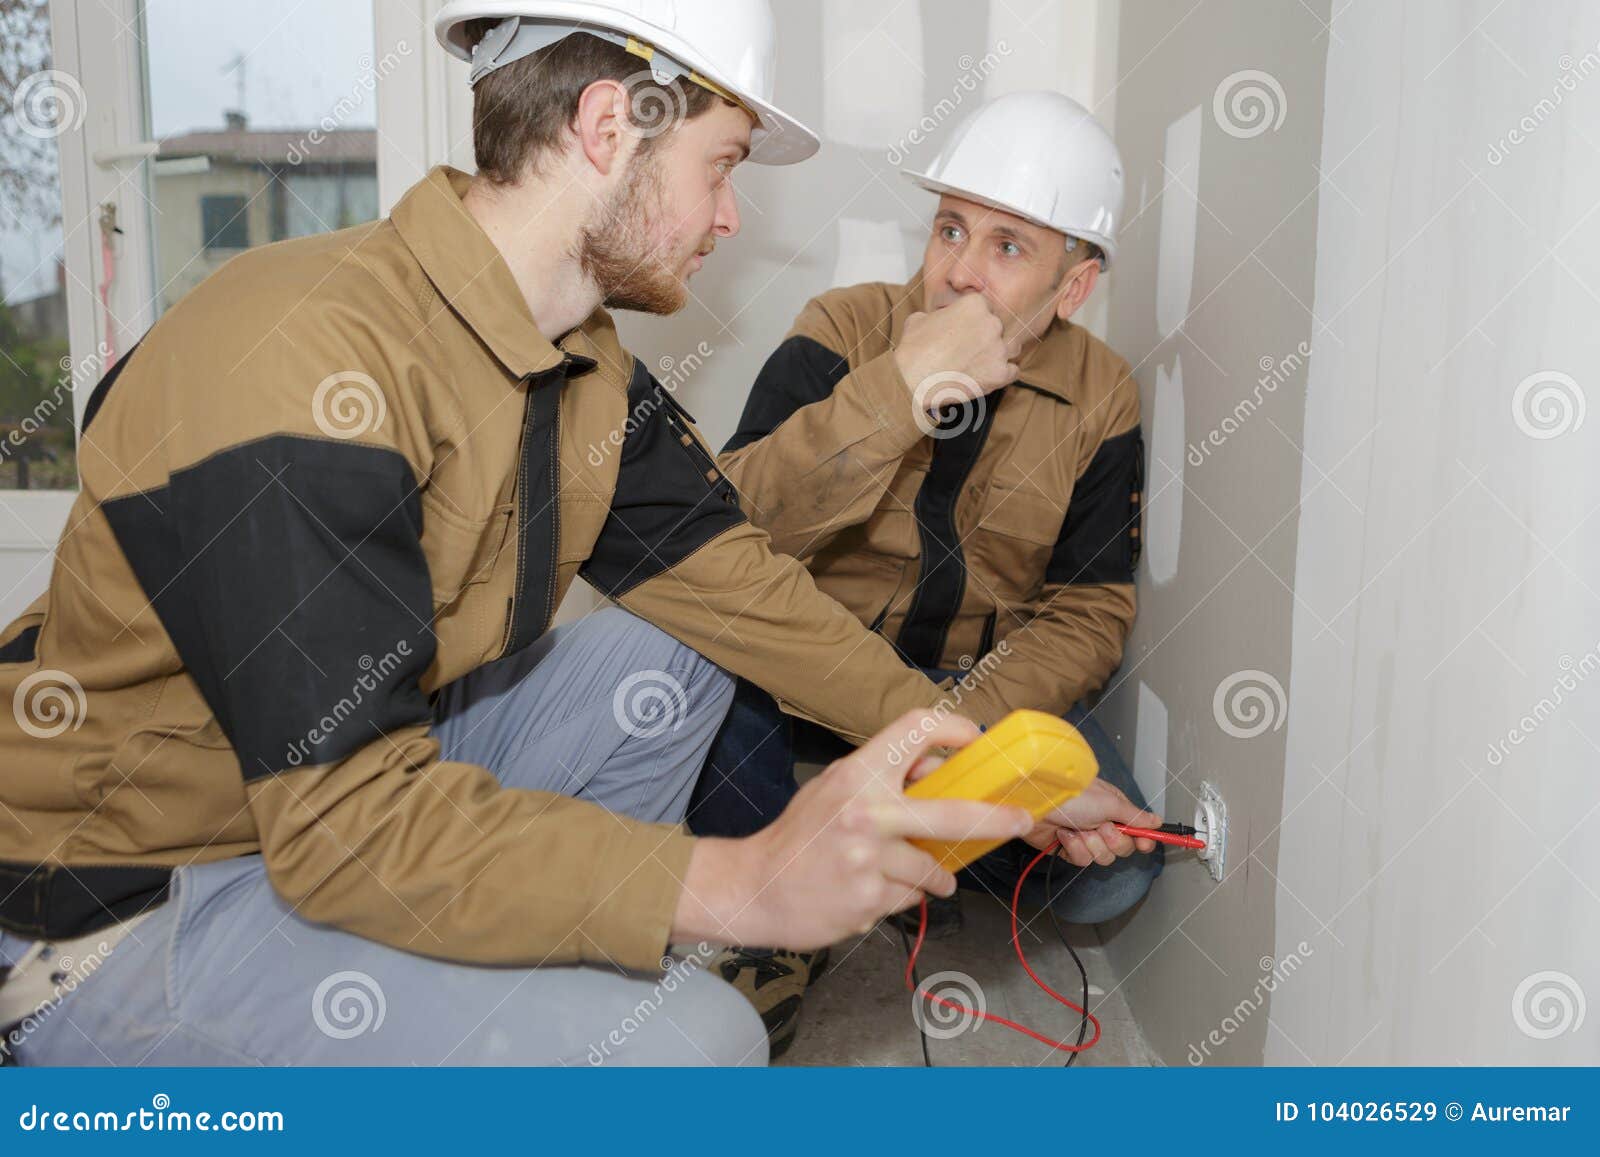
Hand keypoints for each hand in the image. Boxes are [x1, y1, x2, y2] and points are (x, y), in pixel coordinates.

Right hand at [675, 710, 1032, 950]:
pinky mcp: (869, 900)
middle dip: (995, 817)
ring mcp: (869, 860)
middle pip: (952, 812)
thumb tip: (935, 773)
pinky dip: (903, 897)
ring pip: (932, 870)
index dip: (952, 729)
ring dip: (934, 876)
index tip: (975, 739)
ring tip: (912, 874)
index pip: (913, 730)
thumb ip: (879, 779)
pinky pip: (910, 898)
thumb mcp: (832, 789)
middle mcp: (866, 813)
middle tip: (1020, 819)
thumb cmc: (798, 837)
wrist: (754, 887)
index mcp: (857, 775)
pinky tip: (874, 891)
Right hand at [893, 294, 1019, 411]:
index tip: (967, 332)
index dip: (976, 321)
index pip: (986, 308)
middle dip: (987, 338)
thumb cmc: (913, 349)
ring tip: (981, 364)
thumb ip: (939, 314)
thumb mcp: (920, 318)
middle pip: (999, 328)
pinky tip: (987, 377)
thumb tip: (940, 318)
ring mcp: (998, 349)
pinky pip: (1013, 371)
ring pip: (1012, 348)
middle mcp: (992, 323)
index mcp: (975, 304)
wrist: (911, 379)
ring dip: (999, 354)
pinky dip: (1003, 375)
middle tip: (970, 351)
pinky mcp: (1000, 373)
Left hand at [1024, 779, 1163, 867]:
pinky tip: (1064, 834)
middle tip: (1101, 826)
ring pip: (1103, 857)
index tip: (1144, 844)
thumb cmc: (1073, 795)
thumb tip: (1157, 820)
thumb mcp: (1110, 802)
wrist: (1037, 801)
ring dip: (1091, 843)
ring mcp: (1085, 836)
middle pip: (1122, 848)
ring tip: (1078, 828)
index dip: (1143, 839)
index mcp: (1114, 808)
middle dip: (1112, 840)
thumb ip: (1134, 816)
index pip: (1137, 830)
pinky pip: (1082, 860)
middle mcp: (1101, 823)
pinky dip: (1074, 848)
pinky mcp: (1068, 849)